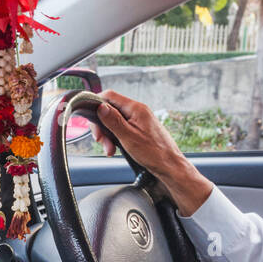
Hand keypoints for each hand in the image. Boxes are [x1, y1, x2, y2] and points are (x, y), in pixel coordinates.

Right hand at [92, 91, 213, 215]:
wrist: (169, 165)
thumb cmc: (154, 153)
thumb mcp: (128, 137)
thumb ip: (113, 120)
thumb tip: (100, 107)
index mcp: (136, 108)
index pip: (110, 96)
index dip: (97, 105)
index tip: (92, 121)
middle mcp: (138, 111)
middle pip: (110, 109)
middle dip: (102, 126)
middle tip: (101, 141)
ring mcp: (139, 119)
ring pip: (114, 120)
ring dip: (108, 135)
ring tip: (110, 149)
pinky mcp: (139, 128)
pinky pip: (122, 128)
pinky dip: (115, 138)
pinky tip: (115, 148)